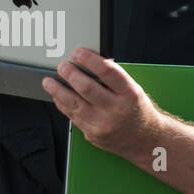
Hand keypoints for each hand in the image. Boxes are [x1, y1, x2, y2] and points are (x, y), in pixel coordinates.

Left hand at [42, 47, 163, 162]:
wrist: (144, 141)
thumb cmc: (137, 111)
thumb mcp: (133, 90)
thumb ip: (114, 77)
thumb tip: (90, 61)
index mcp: (129, 94)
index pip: (108, 72)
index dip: (89, 60)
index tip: (77, 52)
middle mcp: (117, 110)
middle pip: (87, 88)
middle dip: (70, 74)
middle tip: (62, 66)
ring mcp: (103, 124)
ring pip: (74, 103)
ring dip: (58, 90)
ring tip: (49, 81)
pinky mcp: (92, 134)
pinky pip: (72, 116)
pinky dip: (62, 103)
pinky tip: (57, 96)